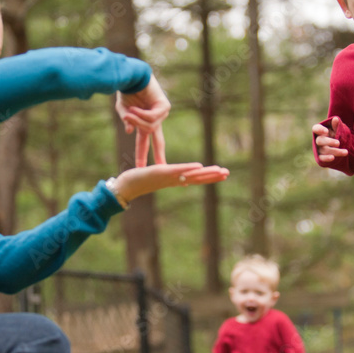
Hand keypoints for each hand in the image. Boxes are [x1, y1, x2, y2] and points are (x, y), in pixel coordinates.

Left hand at [113, 162, 229, 203]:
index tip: (223, 174)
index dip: (210, 177)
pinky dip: (189, 169)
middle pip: (198, 178)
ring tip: (219, 170)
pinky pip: (178, 171)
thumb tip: (180, 176)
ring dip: (206, 173)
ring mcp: (169, 178)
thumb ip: (171, 175)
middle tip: (227, 173)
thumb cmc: (140, 180)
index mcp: (175, 180)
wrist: (126, 186)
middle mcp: (175, 181)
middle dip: (213, 176)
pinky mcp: (162, 173)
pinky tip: (199, 166)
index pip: (196, 179)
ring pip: (191, 175)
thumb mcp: (159, 175)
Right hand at [115, 75, 170, 166]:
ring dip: (137, 121)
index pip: (145, 141)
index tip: (141, 168)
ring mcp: (161, 113)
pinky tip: (135, 107)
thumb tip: (130, 132)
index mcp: (145, 121)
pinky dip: (141, 114)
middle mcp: (155, 119)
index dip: (141, 154)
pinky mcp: (164, 107)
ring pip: (149, 128)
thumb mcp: (123, 110)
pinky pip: (152, 118)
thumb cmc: (126, 90)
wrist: (132, 75)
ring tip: (128, 112)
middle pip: (158, 141)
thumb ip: (128, 122)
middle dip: (158, 155)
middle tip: (161, 168)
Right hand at [313, 116, 348, 163]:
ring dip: (335, 151)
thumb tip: (335, 119)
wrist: (340, 146)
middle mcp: (318, 139)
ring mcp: (319, 149)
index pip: (316, 129)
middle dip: (329, 142)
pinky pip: (322, 158)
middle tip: (338, 143)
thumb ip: (336, 125)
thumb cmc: (337, 134)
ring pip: (324, 150)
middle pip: (320, 141)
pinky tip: (333, 158)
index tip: (326, 131)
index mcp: (321, 131)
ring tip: (346, 152)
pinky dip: (326, 158)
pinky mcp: (321, 157)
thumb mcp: (338, 129)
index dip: (319, 130)